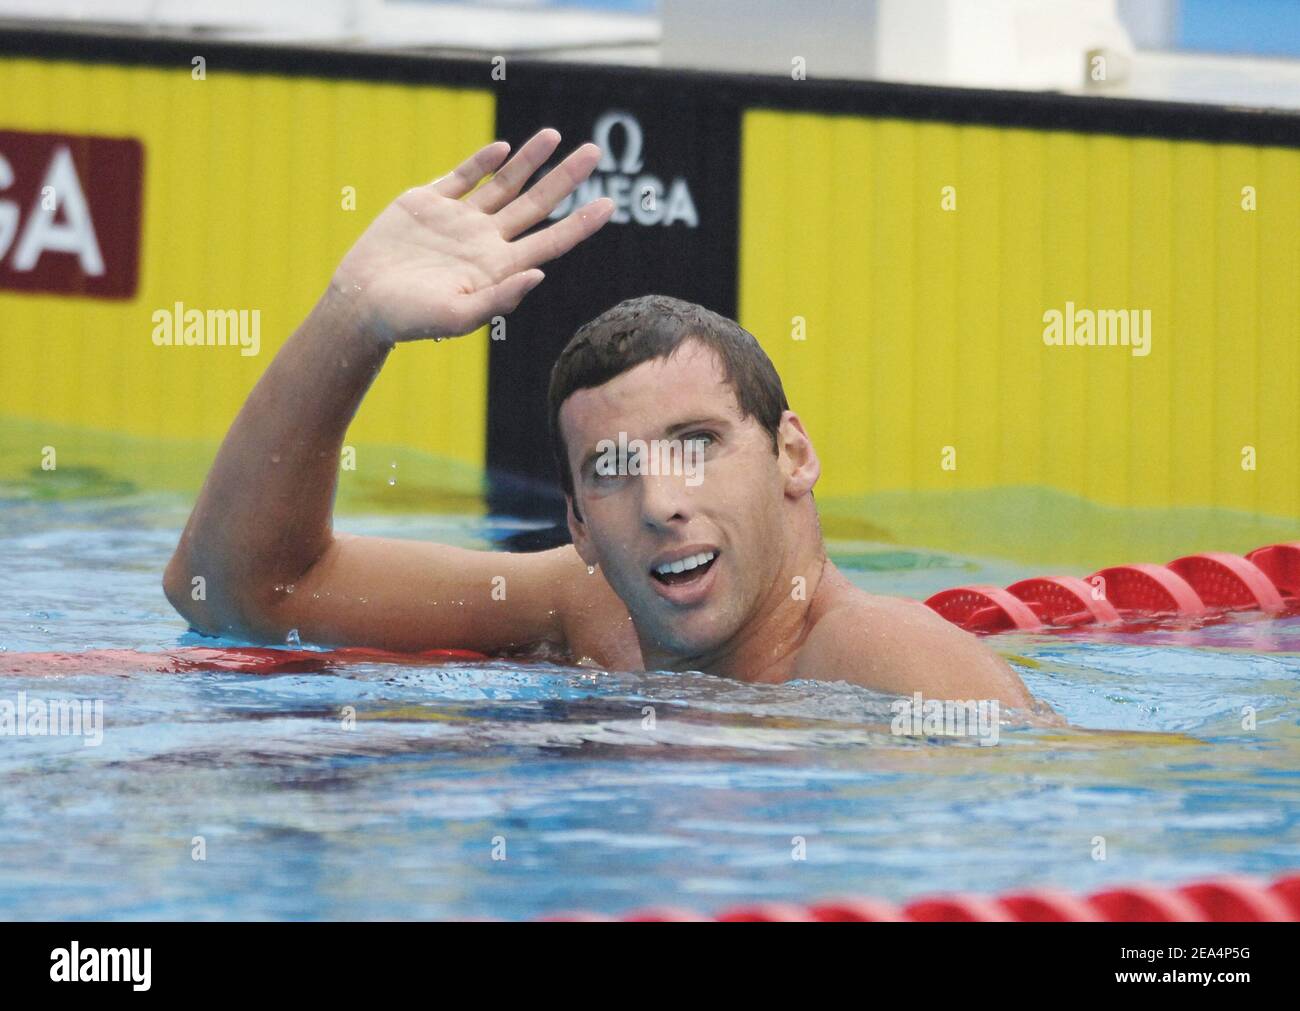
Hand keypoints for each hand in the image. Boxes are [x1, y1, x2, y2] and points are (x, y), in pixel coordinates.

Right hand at [331, 129, 613, 343]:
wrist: (360, 303)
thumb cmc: (410, 319)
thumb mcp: (458, 316)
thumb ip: (501, 297)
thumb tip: (539, 273)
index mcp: (499, 268)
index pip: (551, 241)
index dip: (581, 224)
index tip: (610, 204)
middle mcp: (485, 241)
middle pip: (537, 205)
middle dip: (566, 179)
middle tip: (594, 153)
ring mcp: (458, 220)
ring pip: (504, 184)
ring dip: (530, 160)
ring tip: (555, 136)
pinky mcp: (427, 203)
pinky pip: (463, 178)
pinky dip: (483, 162)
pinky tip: (504, 149)